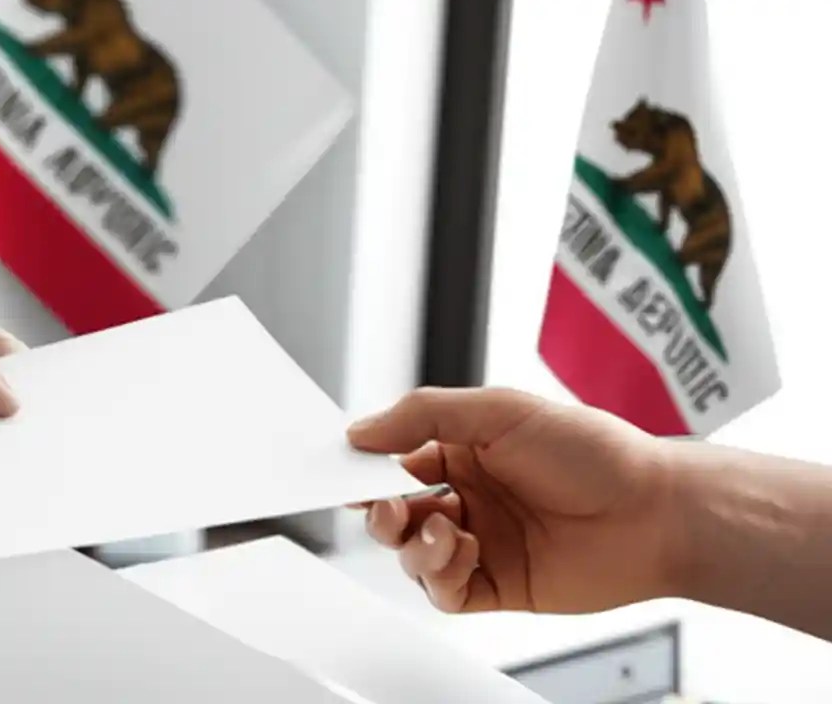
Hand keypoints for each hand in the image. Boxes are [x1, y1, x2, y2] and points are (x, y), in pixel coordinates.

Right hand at [347, 387, 678, 614]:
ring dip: (414, 546)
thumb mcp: (500, 410)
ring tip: (445, 531)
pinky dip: (440, 577)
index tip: (347, 472)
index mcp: (464, 451)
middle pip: (394, 515)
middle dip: (381, 514)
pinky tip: (462, 553)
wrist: (656, 512)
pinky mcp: (498, 585)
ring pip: (412, 556)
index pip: (395, 461)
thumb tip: (362, 431)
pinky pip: (444, 592)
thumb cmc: (595, 452)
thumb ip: (424, 415)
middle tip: (388, 508)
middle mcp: (469, 497)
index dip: (367, 469)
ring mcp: (481, 542)